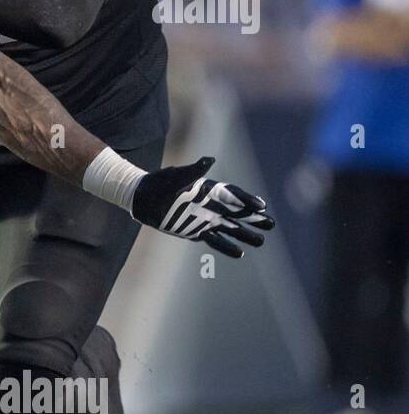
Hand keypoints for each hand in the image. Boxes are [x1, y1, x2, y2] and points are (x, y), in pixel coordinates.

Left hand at [132, 156, 274, 257]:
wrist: (143, 198)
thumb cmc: (160, 183)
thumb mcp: (177, 176)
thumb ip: (194, 170)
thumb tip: (209, 160)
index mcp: (210, 190)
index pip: (233, 195)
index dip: (247, 200)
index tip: (261, 206)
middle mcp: (211, 205)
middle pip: (238, 213)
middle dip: (254, 219)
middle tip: (271, 224)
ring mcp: (204, 220)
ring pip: (230, 228)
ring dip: (245, 235)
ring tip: (261, 241)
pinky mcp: (195, 232)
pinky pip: (215, 241)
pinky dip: (227, 247)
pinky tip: (240, 253)